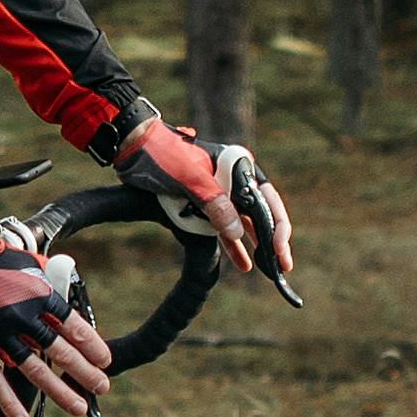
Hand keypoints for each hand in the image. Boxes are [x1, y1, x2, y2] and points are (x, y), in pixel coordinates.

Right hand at [0, 223, 115, 416]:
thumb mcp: (27, 262)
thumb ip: (47, 281)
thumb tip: (66, 293)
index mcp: (38, 293)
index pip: (73, 325)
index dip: (92, 345)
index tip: (104, 360)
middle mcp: (23, 315)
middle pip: (60, 350)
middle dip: (84, 372)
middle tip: (101, 386)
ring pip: (34, 368)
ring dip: (58, 391)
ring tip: (77, 406)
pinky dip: (9, 401)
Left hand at [114, 112, 294, 293]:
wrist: (133, 147)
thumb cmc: (163, 155)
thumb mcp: (191, 179)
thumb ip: (215, 204)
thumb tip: (237, 232)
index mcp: (237, 165)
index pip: (267, 198)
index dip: (277, 225)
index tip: (279, 248)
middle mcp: (233, 178)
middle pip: (261, 212)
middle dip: (273, 240)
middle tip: (284, 266)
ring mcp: (219, 192)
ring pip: (245, 223)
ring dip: (257, 245)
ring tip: (270, 270)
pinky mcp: (203, 205)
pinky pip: (224, 227)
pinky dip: (234, 245)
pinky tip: (244, 264)